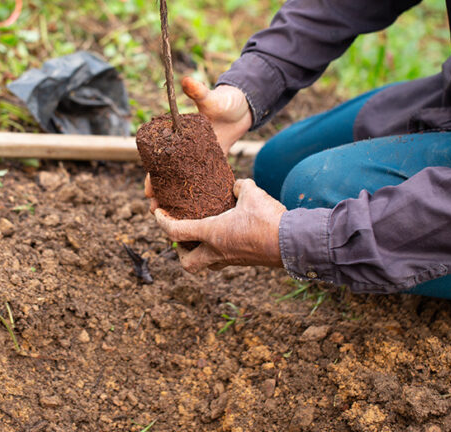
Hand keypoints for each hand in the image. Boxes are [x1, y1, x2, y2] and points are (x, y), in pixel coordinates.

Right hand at [145, 77, 251, 210]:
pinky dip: (196, 195)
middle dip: (160, 193)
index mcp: (177, 137)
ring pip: (182, 182)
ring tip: (172, 217)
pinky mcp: (212, 164)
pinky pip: (201, 182)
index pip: (159, 160)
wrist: (242, 107)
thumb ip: (199, 91)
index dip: (152, 175)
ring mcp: (198, 160)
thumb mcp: (210, 99)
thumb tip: (186, 80)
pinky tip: (195, 210)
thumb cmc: (224, 101)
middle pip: (168, 176)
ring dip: (175, 198)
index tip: (148, 191)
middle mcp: (184, 151)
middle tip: (155, 210)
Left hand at [154, 179, 285, 272]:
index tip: (157, 213)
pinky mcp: (245, 262)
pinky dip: (218, 251)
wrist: (293, 242)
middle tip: (181, 238)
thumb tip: (236, 186)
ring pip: (206, 265)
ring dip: (199, 254)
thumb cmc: (269, 218)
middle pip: (188, 263)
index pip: (176, 232)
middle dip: (180, 252)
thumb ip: (239, 187)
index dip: (162, 222)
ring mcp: (232, 260)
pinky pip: (224, 261)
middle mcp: (218, 251)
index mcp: (212, 233)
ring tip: (202, 238)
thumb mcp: (252, 193)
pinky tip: (227, 236)